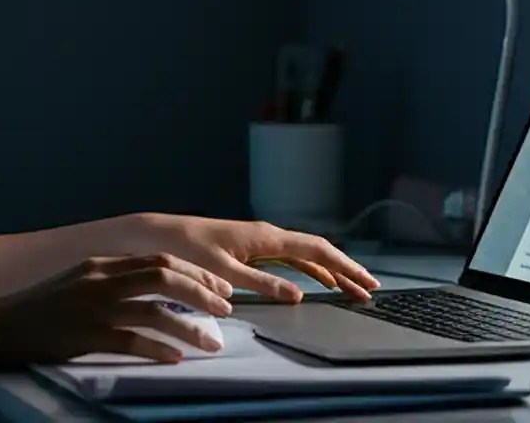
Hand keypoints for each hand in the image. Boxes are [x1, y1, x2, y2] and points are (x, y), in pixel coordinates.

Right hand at [0, 253, 233, 364]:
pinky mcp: (85, 336)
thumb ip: (115, 280)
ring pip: (154, 311)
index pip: (160, 260)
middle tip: (226, 308)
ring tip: (211, 341)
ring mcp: (94, 308)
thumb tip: (158, 286)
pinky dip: (157, 349)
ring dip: (189, 326)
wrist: (0, 326)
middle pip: (164, 277)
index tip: (219, 286)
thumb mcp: (81, 281)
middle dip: (201, 292)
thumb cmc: (43, 307)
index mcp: (103, 264)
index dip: (195, 272)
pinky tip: (176, 358)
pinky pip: (131, 342)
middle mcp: (102, 280)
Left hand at [131, 214, 380, 302]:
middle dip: (346, 269)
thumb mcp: (223, 272)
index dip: (343, 266)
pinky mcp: (253, 248)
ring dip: (330, 271)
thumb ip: (261, 284)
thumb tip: (298, 294)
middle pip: (318, 251)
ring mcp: (262, 241)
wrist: (160, 235)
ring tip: (352, 289)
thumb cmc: (186, 249)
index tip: (364, 281)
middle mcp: (268, 235)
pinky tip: (319, 283)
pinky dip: (310, 270)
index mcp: (266, 237)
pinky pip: (291, 258)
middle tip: (369, 289)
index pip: (316, 250)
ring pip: (306, 255)